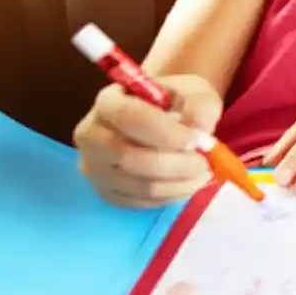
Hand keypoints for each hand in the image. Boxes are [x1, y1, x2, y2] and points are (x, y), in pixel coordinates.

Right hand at [73, 75, 221, 208]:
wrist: (162, 116)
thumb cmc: (175, 101)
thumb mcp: (193, 92)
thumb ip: (199, 107)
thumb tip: (200, 130)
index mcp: (108, 102)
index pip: (129, 117)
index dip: (165, 133)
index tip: (196, 140)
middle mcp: (90, 136)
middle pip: (129, 158)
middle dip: (176, 164)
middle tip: (204, 162)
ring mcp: (95, 168)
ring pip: (139, 186)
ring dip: (179, 183)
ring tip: (203, 172)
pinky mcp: (107, 193)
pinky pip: (142, 202)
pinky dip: (171, 195)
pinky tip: (188, 182)